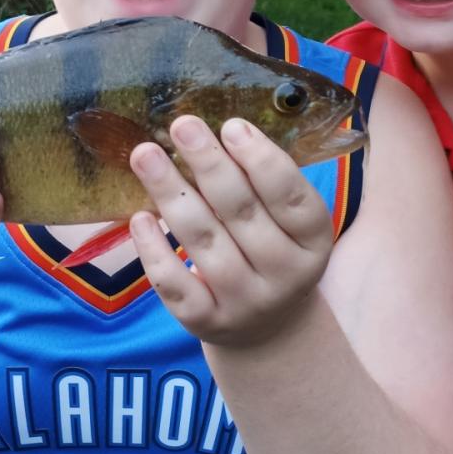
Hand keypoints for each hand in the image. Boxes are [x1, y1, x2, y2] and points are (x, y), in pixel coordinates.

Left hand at [129, 115, 334, 347]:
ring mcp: (246, 302)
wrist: (268, 328)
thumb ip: (261, 181)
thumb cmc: (272, 250)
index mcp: (313, 240)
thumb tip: (212, 129)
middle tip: (181, 125)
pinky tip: (139, 217)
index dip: (262, 160)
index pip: (291, 198)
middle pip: (243, 213)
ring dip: (172, 194)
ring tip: (145, 155)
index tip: (231, 125)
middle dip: (209, 165)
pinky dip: (155, 250)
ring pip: (205, 243)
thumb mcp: (286, 222)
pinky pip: (176, 285)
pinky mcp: (207, 322)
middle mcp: (285, 275)